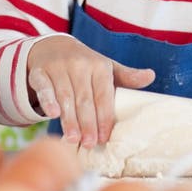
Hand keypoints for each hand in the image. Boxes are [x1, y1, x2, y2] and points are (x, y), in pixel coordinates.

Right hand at [27, 37, 154, 147]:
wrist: (54, 47)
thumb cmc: (85, 65)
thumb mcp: (106, 68)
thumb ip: (127, 77)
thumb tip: (151, 76)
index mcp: (99, 65)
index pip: (103, 94)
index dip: (104, 116)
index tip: (105, 137)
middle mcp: (79, 64)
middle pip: (84, 98)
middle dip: (87, 122)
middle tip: (90, 143)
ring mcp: (58, 67)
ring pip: (65, 96)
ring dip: (69, 119)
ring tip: (73, 139)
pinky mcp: (40, 72)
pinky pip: (44, 87)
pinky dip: (47, 100)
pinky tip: (52, 115)